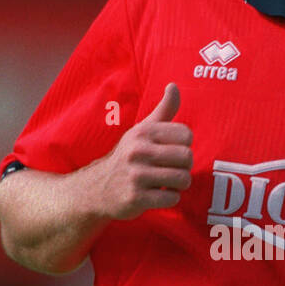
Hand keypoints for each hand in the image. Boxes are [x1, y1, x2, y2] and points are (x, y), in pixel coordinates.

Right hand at [86, 82, 192, 219]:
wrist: (97, 189)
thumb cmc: (128, 156)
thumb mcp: (142, 130)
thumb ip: (163, 110)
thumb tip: (174, 86)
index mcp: (142, 132)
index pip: (186, 134)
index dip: (184, 146)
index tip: (171, 151)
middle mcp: (138, 151)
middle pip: (187, 157)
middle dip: (184, 166)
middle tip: (172, 169)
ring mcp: (136, 175)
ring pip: (182, 179)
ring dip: (179, 184)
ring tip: (167, 182)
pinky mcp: (136, 198)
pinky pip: (172, 198)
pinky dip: (170, 198)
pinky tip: (158, 194)